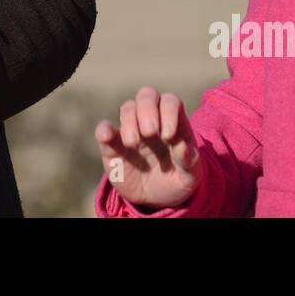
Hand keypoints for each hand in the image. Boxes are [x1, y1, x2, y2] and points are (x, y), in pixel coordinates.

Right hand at [95, 86, 203, 209]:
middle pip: (146, 95)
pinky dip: (104, 129)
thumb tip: (182, 147)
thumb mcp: (190, 177)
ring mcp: (131, 130)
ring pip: (127, 108)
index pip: (170, 101)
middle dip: (147, 109)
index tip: (168, 136)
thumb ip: (189, 161)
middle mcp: (152, 120)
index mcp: (174, 122)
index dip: (168, 112)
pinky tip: (106, 136)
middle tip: (149, 133)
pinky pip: (104, 129)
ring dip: (129, 122)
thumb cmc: (177, 181)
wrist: (156, 200)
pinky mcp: (113, 146)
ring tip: (133, 144)